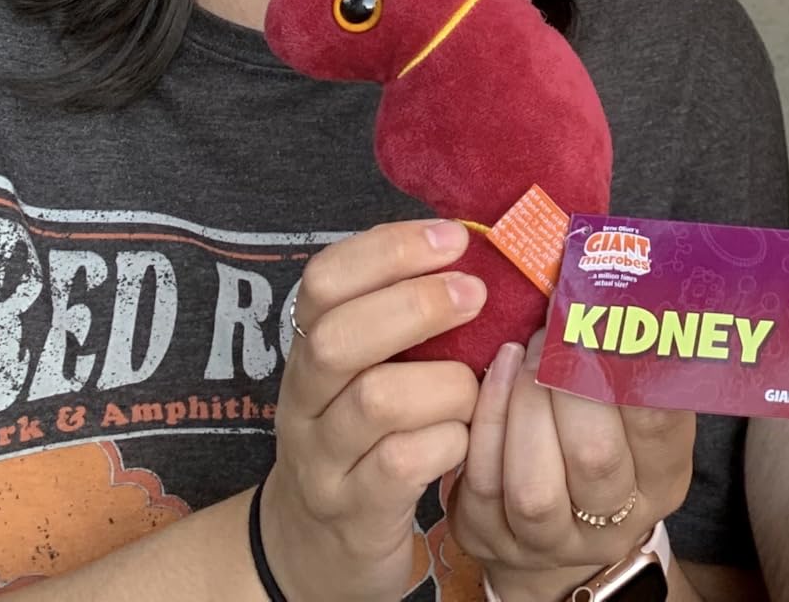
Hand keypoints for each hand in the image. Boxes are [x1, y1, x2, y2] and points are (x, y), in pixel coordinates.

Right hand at [259, 219, 488, 601]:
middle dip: (414, 306)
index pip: (323, 281)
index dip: (388, 249)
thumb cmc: (367, 438)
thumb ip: (407, 319)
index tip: (454, 238)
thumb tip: (484, 251)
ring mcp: (323, 461)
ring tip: (476, 387)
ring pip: (377, 400)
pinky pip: (403, 463)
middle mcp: (304, 402)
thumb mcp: (372, 372)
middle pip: (337, 338)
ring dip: (446, 384)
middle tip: (475, 295)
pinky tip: (465, 440)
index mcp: (310, 351)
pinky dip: (450, 441)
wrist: (319, 550)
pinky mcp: (354, 512)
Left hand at [450, 330, 695, 601]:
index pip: (658, 424)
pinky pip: (483, 484)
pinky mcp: (492, 540)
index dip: (630, 366)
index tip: (608, 314)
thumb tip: (629, 282)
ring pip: (534, 486)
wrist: (552, 526)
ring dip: (525, 405)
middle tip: (557, 330)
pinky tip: (495, 373)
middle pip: (594, 457)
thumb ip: (634, 365)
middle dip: (568, 383)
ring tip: (525, 352)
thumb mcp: (634, 414)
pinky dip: (488, 421)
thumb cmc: (601, 440)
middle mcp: (614, 524)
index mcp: (664, 480)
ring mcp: (550, 542)